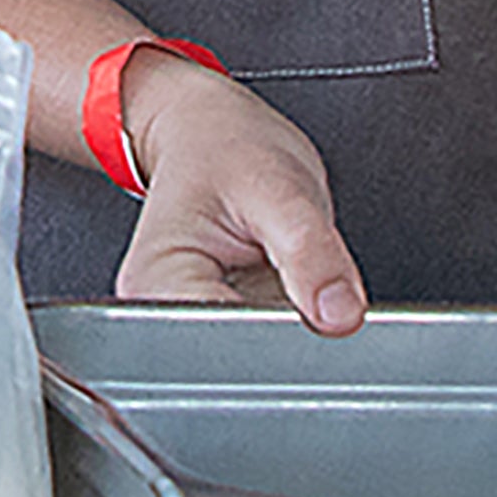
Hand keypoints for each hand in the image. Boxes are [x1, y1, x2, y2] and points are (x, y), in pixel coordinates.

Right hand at [113, 48, 366, 336]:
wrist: (209, 133)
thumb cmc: (226, 148)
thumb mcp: (278, 187)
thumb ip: (310, 253)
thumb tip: (339, 313)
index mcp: (158, 282)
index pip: (225, 346)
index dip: (284, 334)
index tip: (314, 303)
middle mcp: (161, 310)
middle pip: (241, 363)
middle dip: (293, 334)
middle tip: (305, 275)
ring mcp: (190, 321)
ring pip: (260, 360)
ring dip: (296, 329)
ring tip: (290, 271)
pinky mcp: (219, 323)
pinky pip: (268, 345)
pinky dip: (294, 323)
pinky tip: (289, 285)